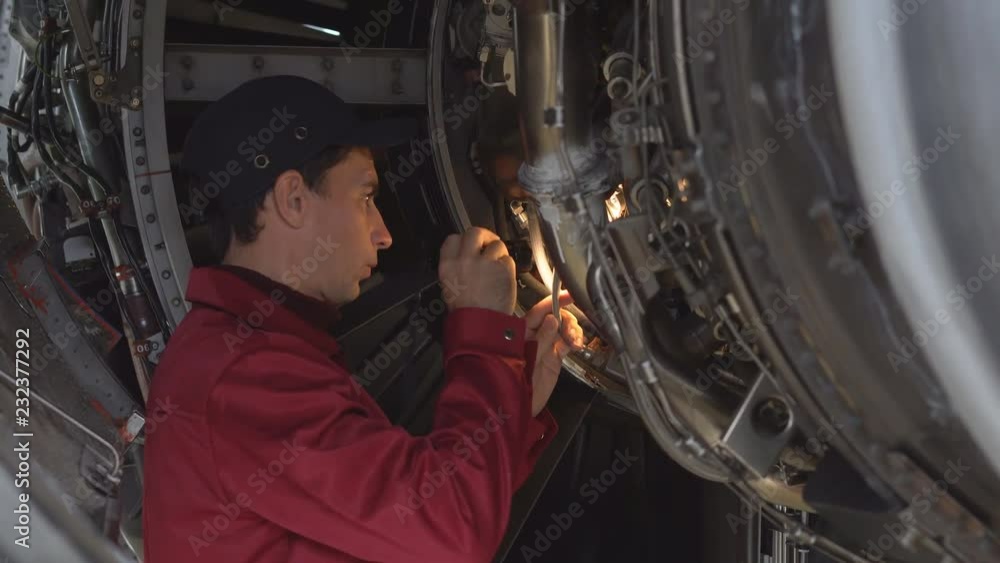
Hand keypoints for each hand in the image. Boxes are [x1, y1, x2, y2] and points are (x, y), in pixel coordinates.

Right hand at [438, 227, 515, 314]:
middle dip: (484, 236)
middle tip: (489, 244)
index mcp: (448, 265)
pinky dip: (508, 267)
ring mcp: (485, 262)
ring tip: (498, 267)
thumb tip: (468, 257)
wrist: (480, 325)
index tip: (471, 244)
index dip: (463, 239)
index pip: (453, 238)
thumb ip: (458, 267)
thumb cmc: (466, 313)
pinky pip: (508, 259)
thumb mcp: (450, 287)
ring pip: (496, 244)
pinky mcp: (502, 268)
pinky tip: (504, 278)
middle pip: (474, 232)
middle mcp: (465, 259)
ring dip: (499, 253)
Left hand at [525, 292, 584, 416]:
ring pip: (564, 328)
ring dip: (573, 331)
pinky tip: (577, 345)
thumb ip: (541, 339)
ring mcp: (545, 345)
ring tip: (575, 342)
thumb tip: (553, 319)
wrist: (520, 407)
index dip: (553, 301)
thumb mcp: (528, 359)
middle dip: (567, 321)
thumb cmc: (513, 383)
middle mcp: (534, 335)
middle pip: (556, 317)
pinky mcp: (555, 356)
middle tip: (572, 333)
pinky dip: (575, 340)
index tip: (568, 295)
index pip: (539, 311)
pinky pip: (568, 341)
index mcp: (522, 332)